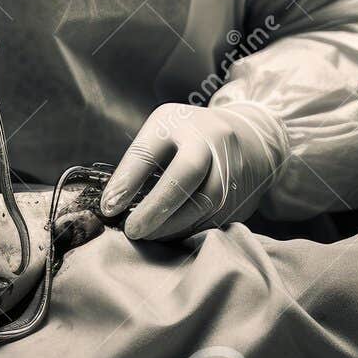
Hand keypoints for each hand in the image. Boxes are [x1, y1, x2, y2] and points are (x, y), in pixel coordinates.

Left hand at [100, 103, 281, 240]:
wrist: (248, 137)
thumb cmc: (188, 138)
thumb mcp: (162, 135)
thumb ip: (139, 164)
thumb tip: (112, 206)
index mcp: (180, 121)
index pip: (150, 150)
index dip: (127, 181)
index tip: (109, 208)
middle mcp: (212, 138)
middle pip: (188, 172)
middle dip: (158, 207)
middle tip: (133, 231)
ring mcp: (234, 164)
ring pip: (207, 201)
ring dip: (174, 225)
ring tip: (150, 235)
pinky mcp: (245, 190)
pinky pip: (218, 216)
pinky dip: (192, 229)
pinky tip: (173, 234)